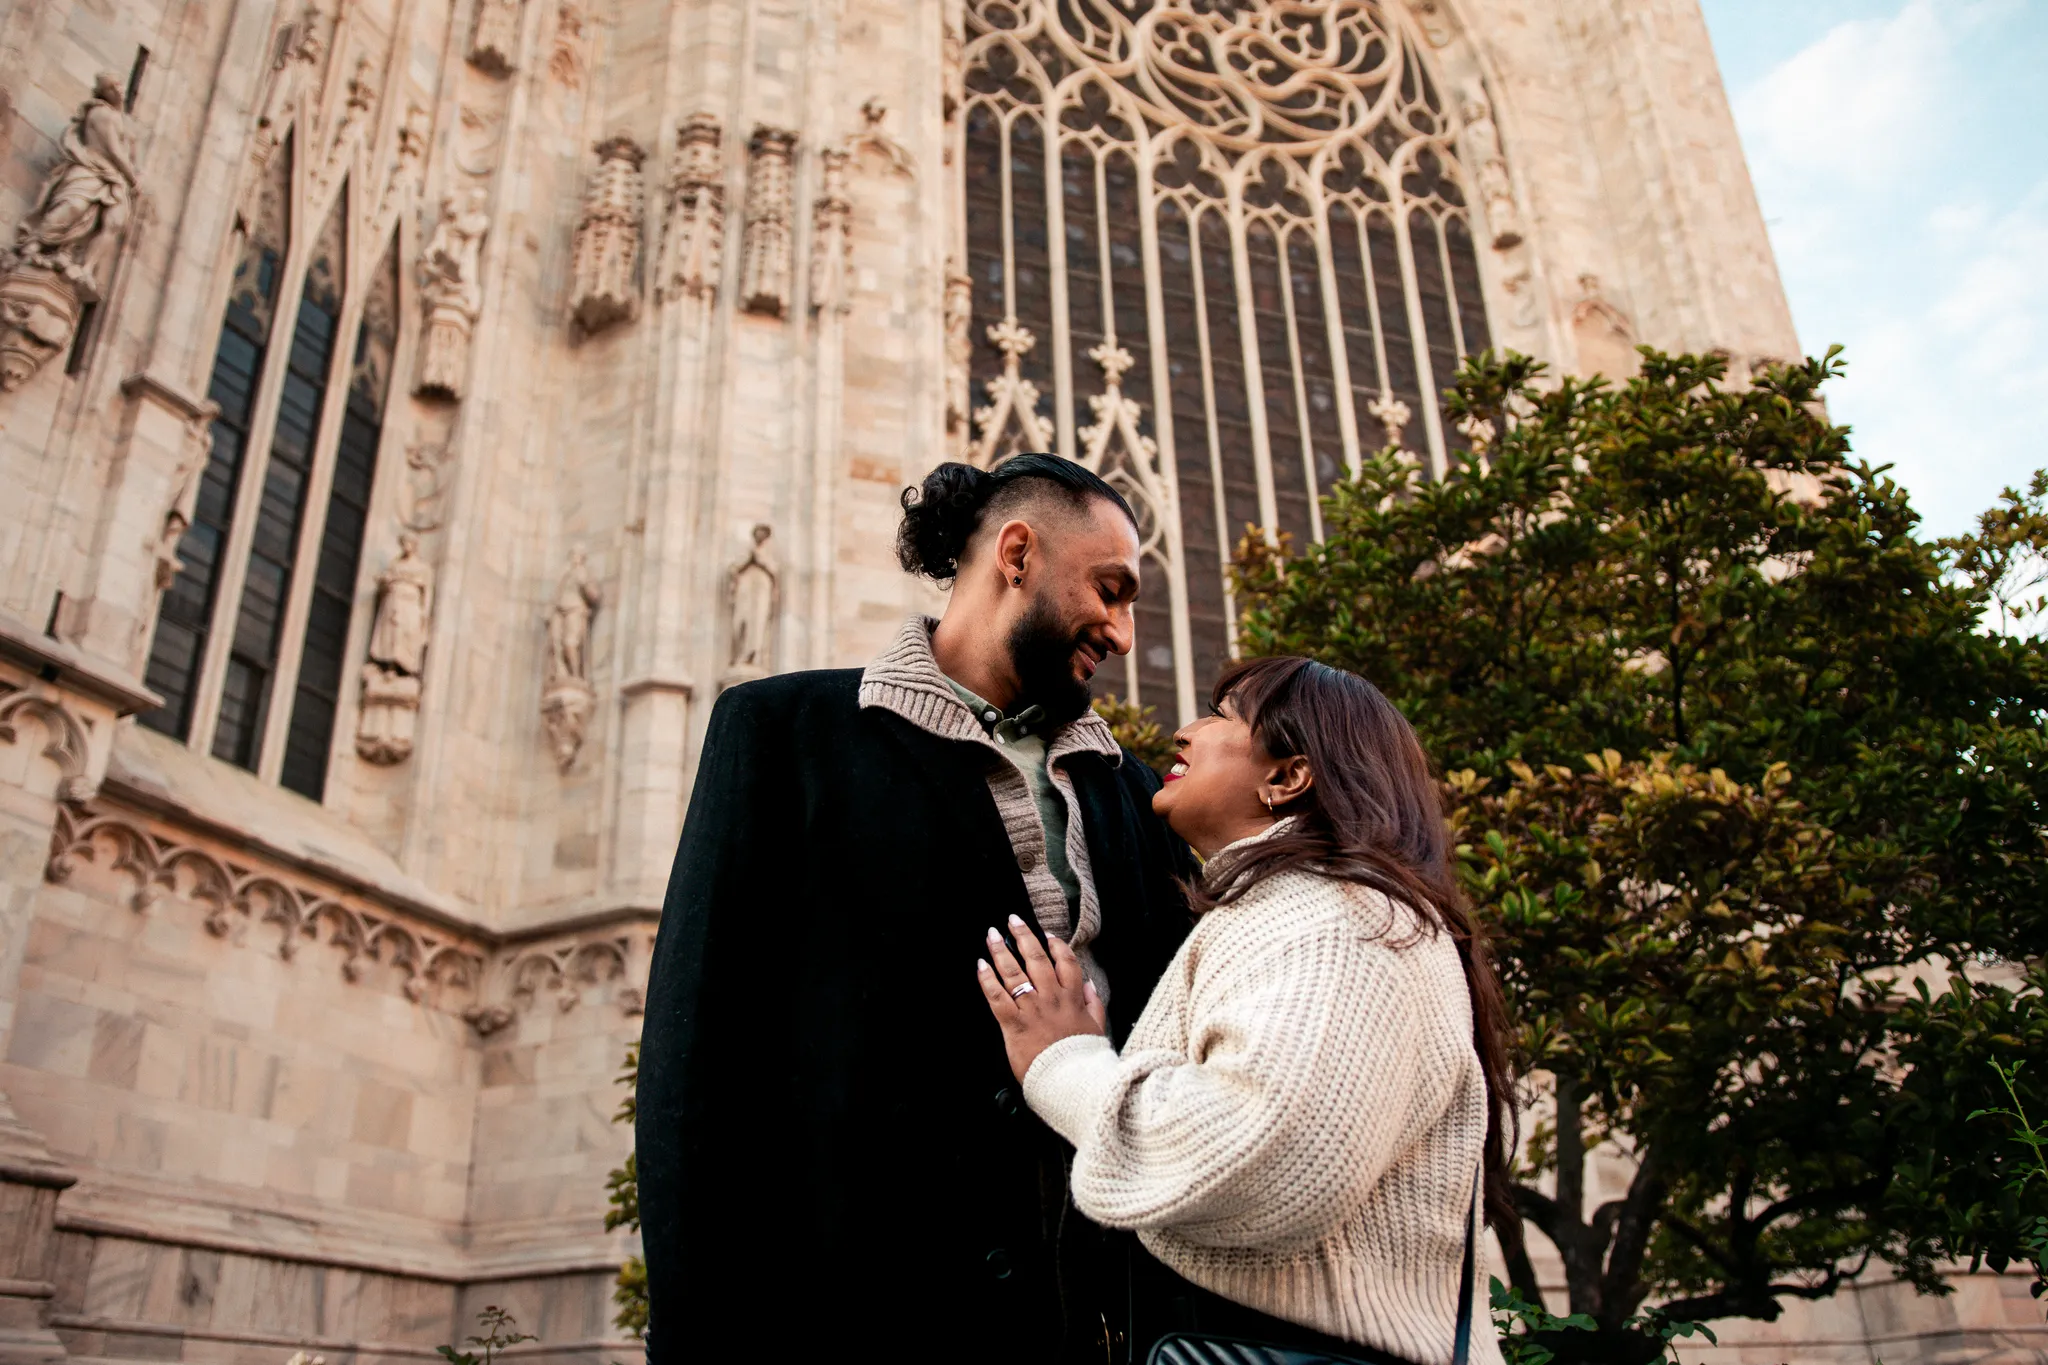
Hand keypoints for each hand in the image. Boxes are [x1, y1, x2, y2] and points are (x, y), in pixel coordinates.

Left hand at [976, 914, 1107, 1081]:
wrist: (1071, 1083)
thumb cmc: (1082, 1059)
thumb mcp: (1098, 1029)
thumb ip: (1095, 1004)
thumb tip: (1091, 985)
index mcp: (1072, 999)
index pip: (1065, 962)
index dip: (1055, 945)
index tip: (1047, 934)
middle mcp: (1051, 999)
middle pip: (1036, 959)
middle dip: (1024, 936)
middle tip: (1012, 920)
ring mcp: (1032, 1010)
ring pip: (1014, 972)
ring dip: (1002, 950)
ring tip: (993, 935)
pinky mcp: (1014, 1024)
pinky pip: (997, 996)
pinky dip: (987, 979)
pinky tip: (981, 966)